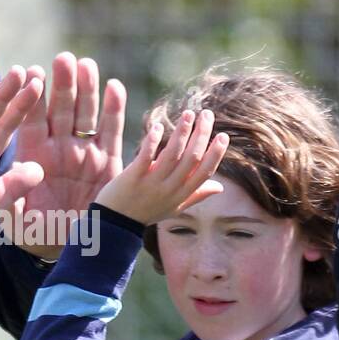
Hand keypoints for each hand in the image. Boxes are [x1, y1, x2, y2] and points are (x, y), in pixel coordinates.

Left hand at [9, 53, 126, 260]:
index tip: (29, 73)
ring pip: (85, 113)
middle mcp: (59, 147)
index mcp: (33, 155)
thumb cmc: (36, 233)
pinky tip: (114, 86)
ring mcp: (84, 151)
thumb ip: (11, 200)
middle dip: (62, 84)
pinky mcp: (108, 161)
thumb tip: (16, 176)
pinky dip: (114, 109)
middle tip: (63, 59)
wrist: (67, 248)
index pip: (30, 120)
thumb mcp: (17, 221)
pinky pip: (112, 131)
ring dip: (86, 89)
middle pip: (60, 109)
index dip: (30, 98)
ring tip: (86, 65)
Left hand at [94, 109, 228, 226]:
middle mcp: (170, 189)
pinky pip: (146, 157)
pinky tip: (158, 126)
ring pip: (172, 155)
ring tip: (188, 114)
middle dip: (201, 135)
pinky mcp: (133, 178)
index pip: (204, 172)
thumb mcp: (174, 207)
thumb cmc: (146, 213)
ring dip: (182, 132)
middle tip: (206, 114)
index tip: (223, 136)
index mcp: (181, 195)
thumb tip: (220, 187)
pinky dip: (153, 142)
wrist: (115, 225)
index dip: (216, 154)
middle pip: (191, 158)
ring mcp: (151, 183)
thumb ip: (196, 195)